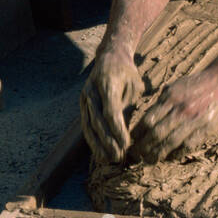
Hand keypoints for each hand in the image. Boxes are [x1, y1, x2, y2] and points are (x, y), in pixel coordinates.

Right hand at [80, 45, 142, 162]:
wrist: (109, 57)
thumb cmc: (127, 73)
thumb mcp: (134, 85)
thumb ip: (130, 104)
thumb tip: (129, 129)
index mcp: (107, 84)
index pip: (111, 111)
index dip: (118, 129)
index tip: (127, 144)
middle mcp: (92, 92)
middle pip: (98, 121)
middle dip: (108, 141)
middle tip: (119, 157)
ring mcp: (85, 98)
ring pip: (89, 125)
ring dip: (98, 145)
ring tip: (108, 160)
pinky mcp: (83, 105)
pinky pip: (86, 125)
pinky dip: (92, 140)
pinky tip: (99, 153)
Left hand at [131, 70, 217, 163]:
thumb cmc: (193, 85)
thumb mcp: (173, 88)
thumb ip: (160, 103)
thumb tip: (144, 123)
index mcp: (171, 97)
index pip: (148, 120)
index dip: (138, 133)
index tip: (132, 140)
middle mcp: (182, 109)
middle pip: (157, 133)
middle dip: (143, 146)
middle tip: (136, 154)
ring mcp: (195, 120)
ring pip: (170, 142)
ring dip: (157, 154)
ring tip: (149, 159)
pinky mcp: (206, 128)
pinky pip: (188, 146)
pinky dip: (176, 154)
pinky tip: (168, 157)